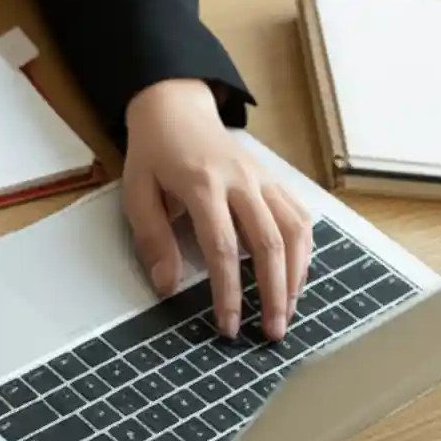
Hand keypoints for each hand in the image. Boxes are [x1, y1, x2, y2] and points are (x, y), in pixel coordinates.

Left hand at [123, 79, 311, 340]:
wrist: (175, 108)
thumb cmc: (153, 154)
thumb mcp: (136, 193)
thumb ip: (152, 239)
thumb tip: (167, 287)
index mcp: (203, 184)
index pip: (222, 248)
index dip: (228, 292)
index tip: (229, 325)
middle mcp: (241, 181)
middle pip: (269, 244)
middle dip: (274, 294)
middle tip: (273, 332)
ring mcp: (262, 179)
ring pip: (295, 231)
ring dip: (296, 276)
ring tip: (288, 313)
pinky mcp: (273, 180)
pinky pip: (299, 217)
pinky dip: (303, 251)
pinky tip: (296, 277)